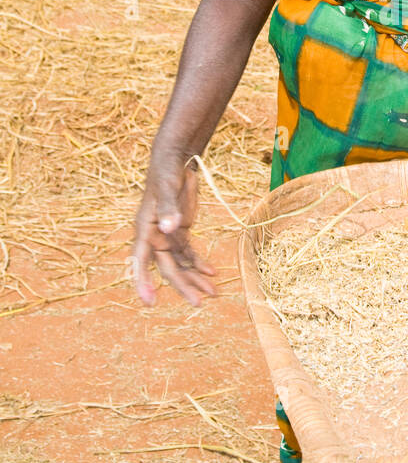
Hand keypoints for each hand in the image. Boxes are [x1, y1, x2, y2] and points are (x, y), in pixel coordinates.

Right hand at [132, 152, 216, 306]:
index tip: (149, 301)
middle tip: (198, 303)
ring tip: (213, 293)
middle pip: (167, 268)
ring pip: (180, 265)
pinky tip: (212, 273)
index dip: (143, 281)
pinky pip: (189, 254)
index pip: (140, 260)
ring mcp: (168, 236)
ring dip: (194, 278)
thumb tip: (168, 228)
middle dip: (182, 286)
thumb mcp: (168, 187)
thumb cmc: (166, 171)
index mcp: (145, 228)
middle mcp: (154, 237)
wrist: (176, 159)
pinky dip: (199, 264)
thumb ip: (168, 208)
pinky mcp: (180, 232)